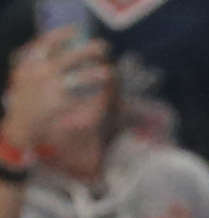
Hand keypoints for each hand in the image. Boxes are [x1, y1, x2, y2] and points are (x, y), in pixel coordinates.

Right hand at [3, 29, 96, 150]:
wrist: (21, 121)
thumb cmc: (24, 95)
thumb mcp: (24, 73)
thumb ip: (36, 58)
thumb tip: (55, 44)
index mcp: (30, 62)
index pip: (47, 42)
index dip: (62, 34)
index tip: (77, 28)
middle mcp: (40, 73)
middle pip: (68, 57)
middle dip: (88, 50)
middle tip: (104, 46)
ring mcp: (51, 89)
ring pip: (78, 78)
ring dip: (95, 73)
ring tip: (110, 71)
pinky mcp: (61, 105)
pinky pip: (81, 97)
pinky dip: (93, 95)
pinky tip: (104, 93)